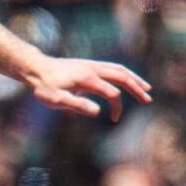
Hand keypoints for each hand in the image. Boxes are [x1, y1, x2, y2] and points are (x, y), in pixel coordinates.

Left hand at [24, 55, 150, 121]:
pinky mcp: (90, 65)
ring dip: (134, 79)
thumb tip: (98, 112)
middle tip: (148, 100)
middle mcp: (93, 69)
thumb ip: (76, 105)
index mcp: (87, 79)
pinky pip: (113, 67)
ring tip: (146, 88)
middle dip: (136, 89)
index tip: (114, 120)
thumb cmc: (44, 87)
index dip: (117, 107)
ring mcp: (93, 65)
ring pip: (120, 69)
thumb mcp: (56, 100)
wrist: (37, 68)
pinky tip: (128, 80)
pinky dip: (124, 73)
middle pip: (122, 77)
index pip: (111, 92)